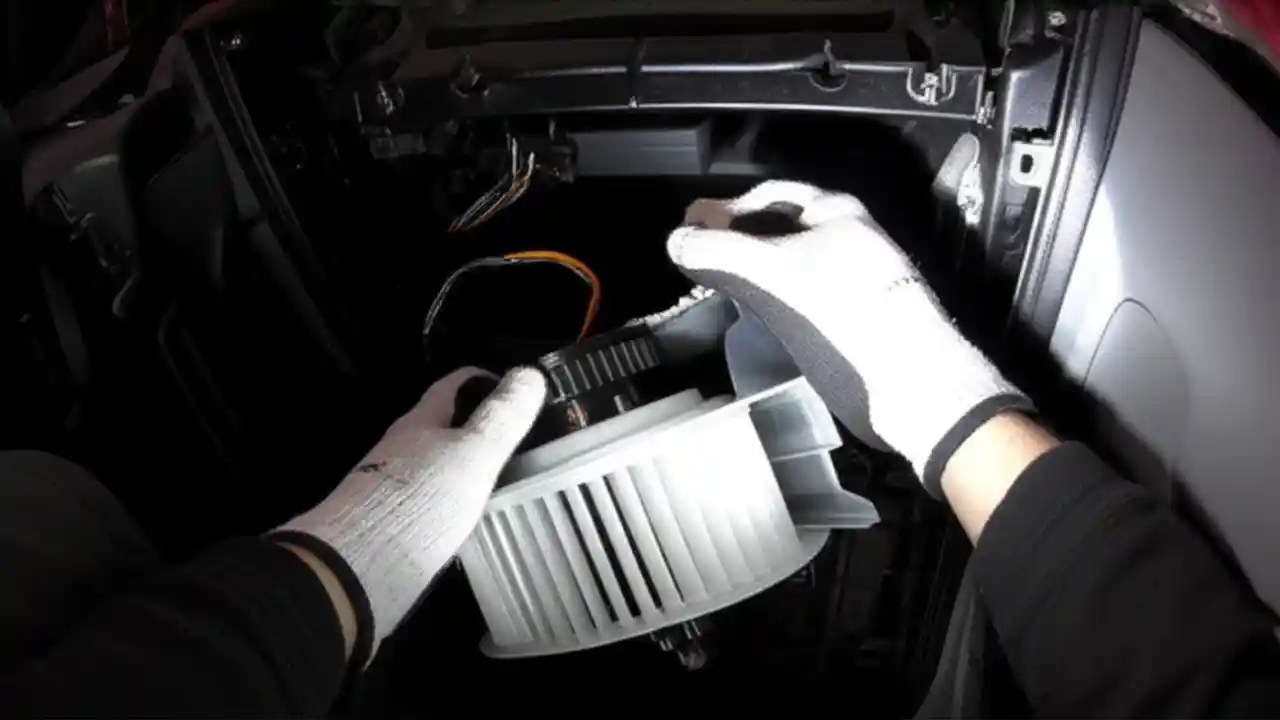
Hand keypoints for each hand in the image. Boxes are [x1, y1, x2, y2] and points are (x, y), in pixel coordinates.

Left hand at [279, 366, 545, 655]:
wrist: (355, 565)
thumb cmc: (419, 500)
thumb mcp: (473, 455)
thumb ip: (502, 418)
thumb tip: (530, 374)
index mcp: (419, 422)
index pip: (451, 385)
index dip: (482, 380)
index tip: (515, 391)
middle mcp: (399, 447)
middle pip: (439, 424)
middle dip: (473, 424)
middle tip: (513, 438)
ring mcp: (388, 485)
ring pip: (431, 462)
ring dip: (461, 463)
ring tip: (498, 477)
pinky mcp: (385, 521)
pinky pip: (424, 497)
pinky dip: (448, 497)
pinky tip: (464, 516)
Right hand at [667, 180, 1030, 495]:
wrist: (919, 390)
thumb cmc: (848, 320)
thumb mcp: (776, 277)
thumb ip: (722, 254)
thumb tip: (675, 239)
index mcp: (837, 214)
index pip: (768, 195)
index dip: (724, 210)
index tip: (690, 231)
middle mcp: (850, 239)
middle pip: (779, 228)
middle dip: (737, 241)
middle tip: (697, 258)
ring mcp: (856, 279)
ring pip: (791, 263)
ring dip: (753, 270)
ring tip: (718, 285)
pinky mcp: (858, 316)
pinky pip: (805, 294)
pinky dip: (775, 296)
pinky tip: (758, 315)